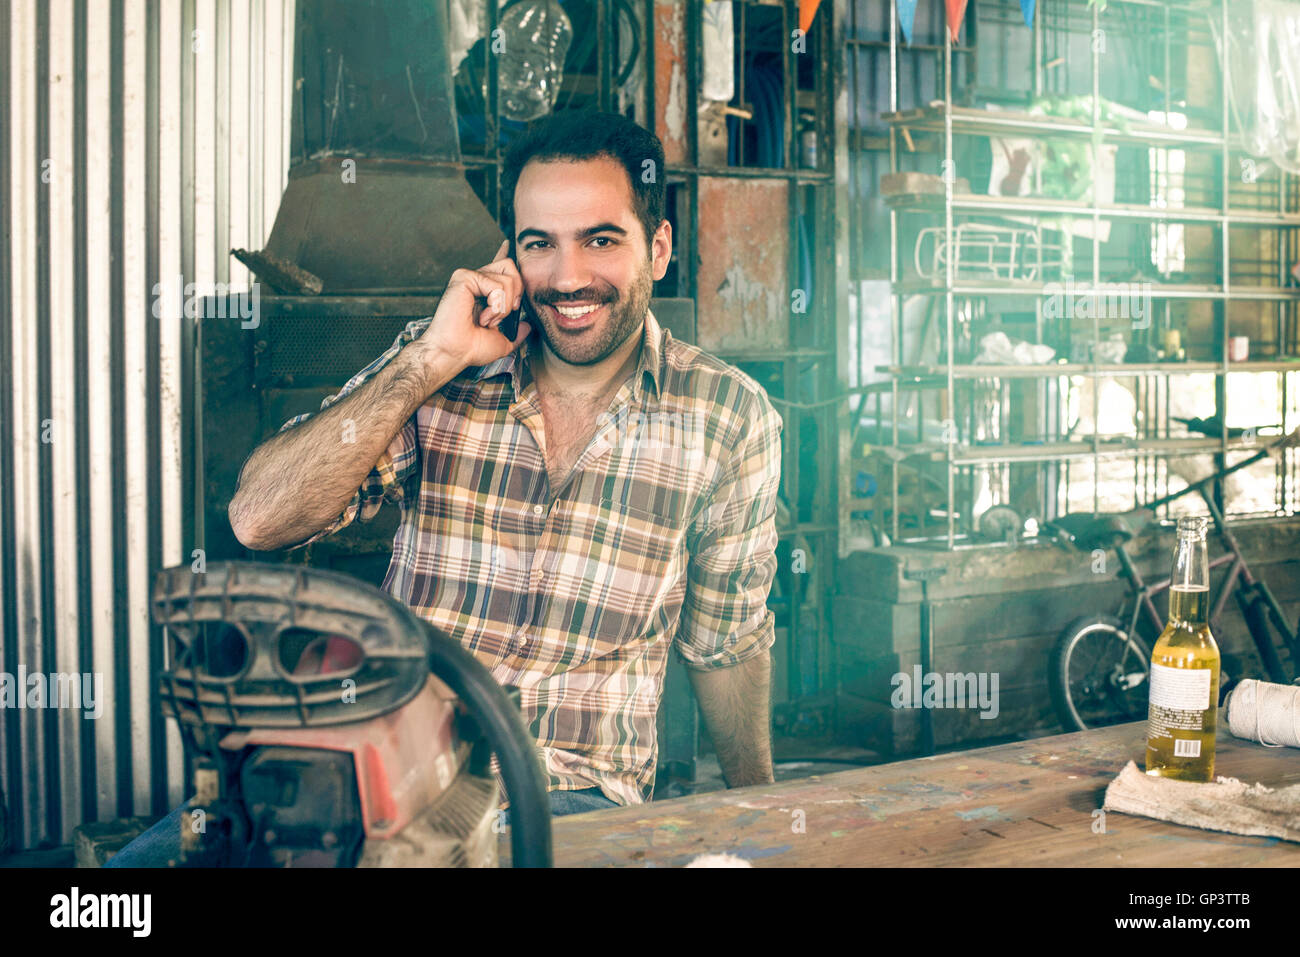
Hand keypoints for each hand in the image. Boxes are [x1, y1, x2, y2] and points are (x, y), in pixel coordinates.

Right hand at [413, 241, 532, 371]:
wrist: (454, 353)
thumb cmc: (469, 348)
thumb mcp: (501, 342)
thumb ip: (516, 332)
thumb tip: (527, 326)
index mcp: (483, 291)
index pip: (497, 266)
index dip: (504, 252)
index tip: (508, 242)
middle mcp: (476, 281)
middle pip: (511, 268)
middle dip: (515, 296)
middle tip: (499, 316)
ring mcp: (470, 277)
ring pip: (508, 278)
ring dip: (504, 306)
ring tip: (486, 319)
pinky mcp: (464, 277)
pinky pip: (498, 284)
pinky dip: (496, 305)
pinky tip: (482, 316)